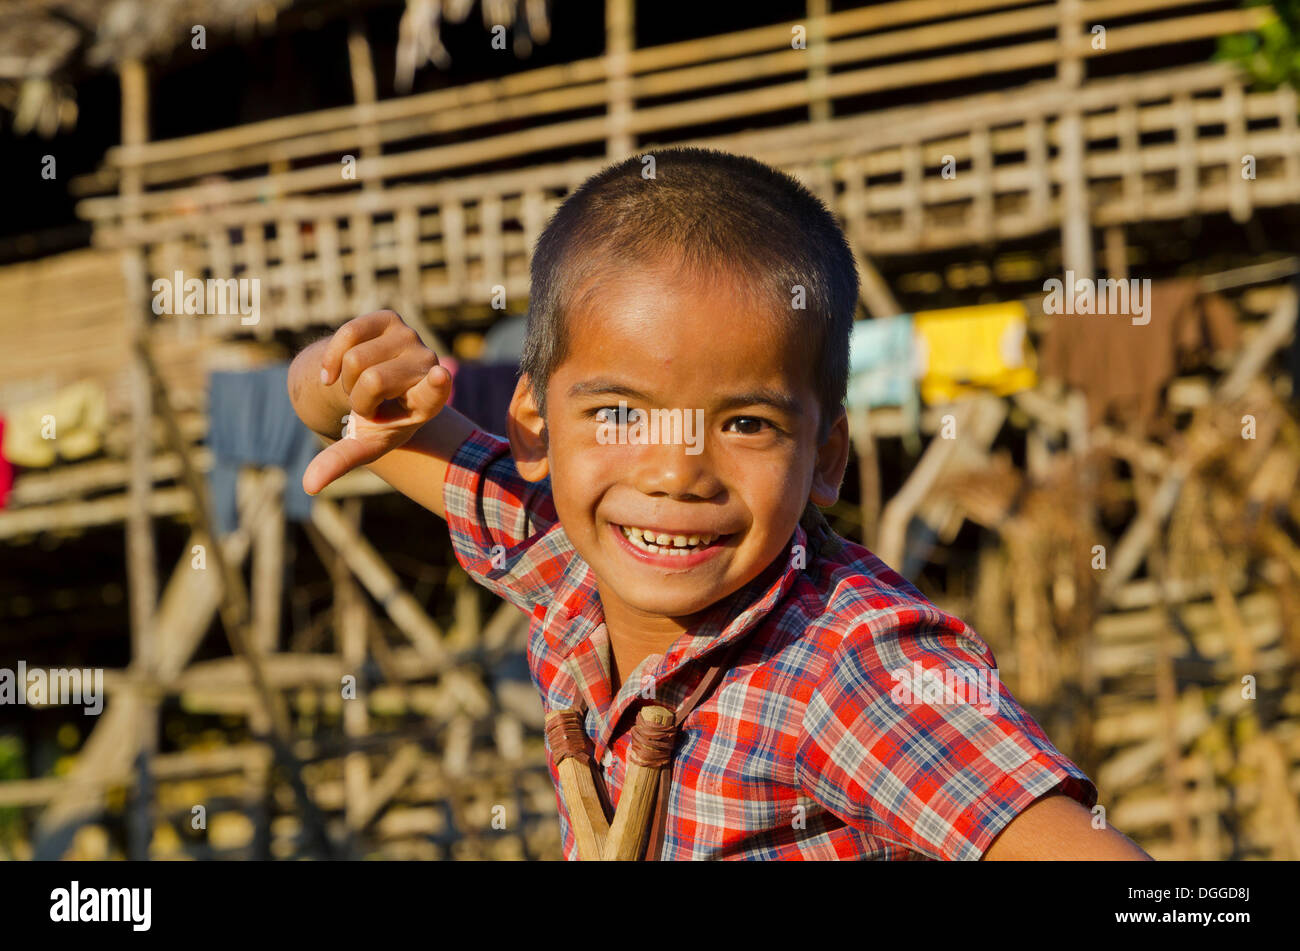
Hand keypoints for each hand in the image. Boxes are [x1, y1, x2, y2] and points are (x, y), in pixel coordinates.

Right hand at [302, 311, 451, 494]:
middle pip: (371, 380)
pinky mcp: (390, 319)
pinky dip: (332, 357)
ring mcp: (410, 339)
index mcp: (428, 402)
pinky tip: (336, 371)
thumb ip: (340, 461)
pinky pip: (347, 333)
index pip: (435, 392)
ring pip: (354, 358)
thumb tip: (308, 485)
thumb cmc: (374, 422)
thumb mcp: (362, 443)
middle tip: (366, 404)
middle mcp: (426, 365)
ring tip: (360, 386)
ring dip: (345, 378)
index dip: (435, 384)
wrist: (372, 390)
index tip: (438, 377)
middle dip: (355, 397)